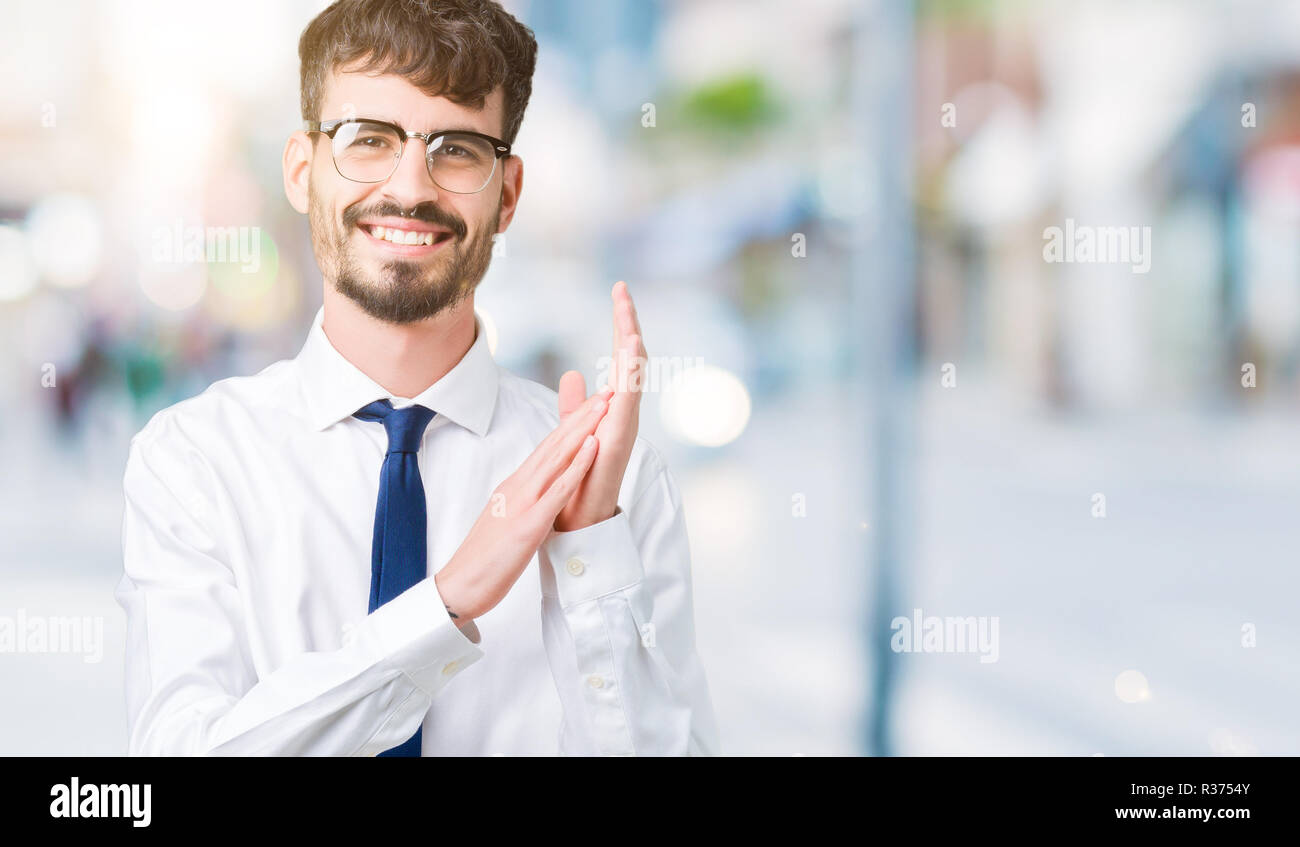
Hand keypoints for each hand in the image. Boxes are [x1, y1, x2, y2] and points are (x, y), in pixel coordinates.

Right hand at [435, 388, 613, 621]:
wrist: (459, 586)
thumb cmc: (483, 559)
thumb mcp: (505, 520)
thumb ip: (522, 503)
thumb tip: (538, 494)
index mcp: (513, 486)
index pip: (547, 448)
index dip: (570, 426)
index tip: (590, 407)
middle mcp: (518, 486)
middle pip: (554, 443)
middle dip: (581, 416)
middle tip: (605, 391)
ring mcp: (523, 502)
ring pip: (558, 456)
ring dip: (583, 428)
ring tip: (604, 405)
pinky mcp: (529, 523)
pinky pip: (559, 489)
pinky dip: (577, 465)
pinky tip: (593, 446)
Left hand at [553, 280, 646, 531]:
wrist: (581, 518)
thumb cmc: (581, 478)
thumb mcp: (574, 431)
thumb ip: (575, 403)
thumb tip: (573, 373)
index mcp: (614, 405)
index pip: (619, 356)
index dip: (620, 324)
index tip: (617, 291)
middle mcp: (624, 411)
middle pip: (630, 359)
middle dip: (627, 323)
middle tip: (622, 290)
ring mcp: (624, 424)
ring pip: (632, 376)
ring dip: (631, 344)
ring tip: (628, 315)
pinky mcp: (618, 440)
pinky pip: (626, 403)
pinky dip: (629, 377)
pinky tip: (629, 352)